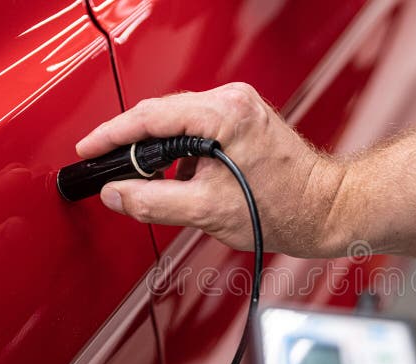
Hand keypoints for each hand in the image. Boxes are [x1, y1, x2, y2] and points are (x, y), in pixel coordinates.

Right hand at [75, 82, 345, 256]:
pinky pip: (198, 130)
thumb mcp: (207, 211)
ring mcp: (241, 109)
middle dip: (131, 144)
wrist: (326, 210)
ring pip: (179, 123)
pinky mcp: (246, 121)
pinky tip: (178, 178)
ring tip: (146, 181)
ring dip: (158, 150)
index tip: (89, 149)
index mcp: (224, 113)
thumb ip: (153, 202)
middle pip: (162, 115)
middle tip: (108, 168)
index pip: (150, 116)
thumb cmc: (285, 208)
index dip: (111, 135)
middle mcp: (233, 101)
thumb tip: (116, 194)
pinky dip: (181, 153)